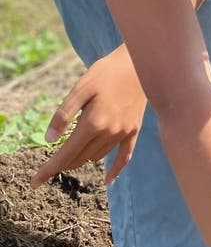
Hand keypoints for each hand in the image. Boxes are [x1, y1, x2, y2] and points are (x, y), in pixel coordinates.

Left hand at [31, 46, 146, 187]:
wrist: (139, 64)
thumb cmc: (106, 72)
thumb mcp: (80, 88)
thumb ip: (64, 114)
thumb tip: (50, 139)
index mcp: (93, 123)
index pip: (66, 153)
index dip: (49, 169)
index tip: (35, 182)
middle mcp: (109, 132)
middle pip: (80, 158)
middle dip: (62, 163)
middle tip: (49, 165)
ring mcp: (123, 133)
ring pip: (96, 157)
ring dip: (81, 159)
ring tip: (71, 154)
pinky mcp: (134, 130)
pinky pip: (124, 156)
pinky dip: (115, 170)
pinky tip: (108, 181)